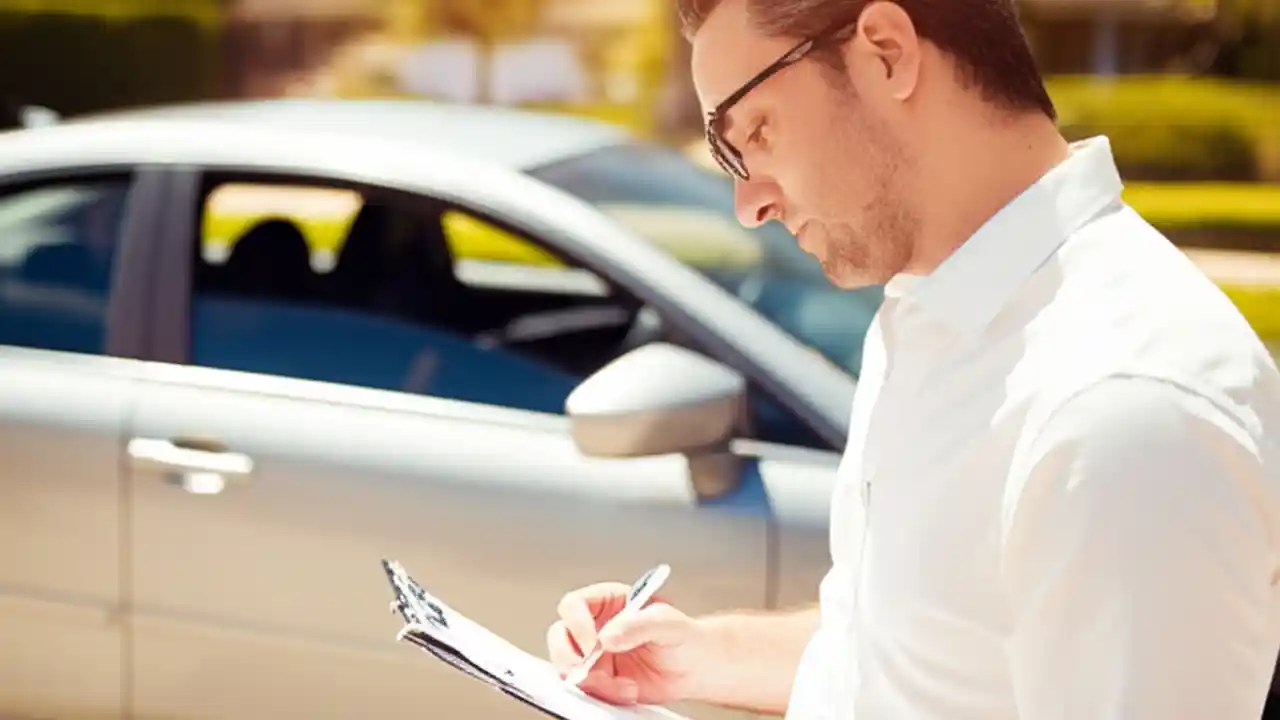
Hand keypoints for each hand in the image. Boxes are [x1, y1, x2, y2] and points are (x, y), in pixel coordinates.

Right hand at [547, 582, 704, 706]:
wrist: (694, 667)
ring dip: (592, 681)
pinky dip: (603, 695)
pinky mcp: (599, 680)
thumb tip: (608, 636)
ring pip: (568, 667)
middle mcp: (594, 627)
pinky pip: (586, 689)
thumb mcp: (667, 622)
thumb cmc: (682, 635)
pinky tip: (628, 691)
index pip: (574, 605)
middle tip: (591, 670)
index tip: (593, 643)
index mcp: (607, 602)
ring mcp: (594, 655)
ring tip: (623, 684)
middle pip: (559, 637)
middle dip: (570, 658)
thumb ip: (638, 624)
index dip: (576, 623)